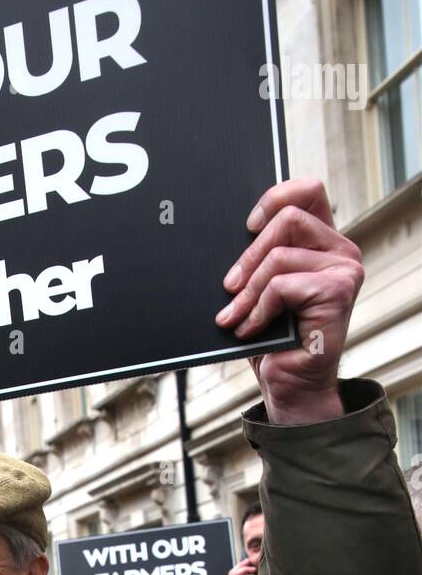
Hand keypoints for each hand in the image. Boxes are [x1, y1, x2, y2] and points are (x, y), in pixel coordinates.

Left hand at [215, 178, 363, 425]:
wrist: (290, 384)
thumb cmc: (274, 338)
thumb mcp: (261, 288)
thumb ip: (260, 256)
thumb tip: (231, 232)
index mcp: (323, 241)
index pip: (308, 190)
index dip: (274, 197)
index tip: (247, 226)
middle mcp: (340, 249)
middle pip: (288, 218)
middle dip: (249, 254)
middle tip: (229, 287)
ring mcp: (344, 269)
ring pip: (279, 255)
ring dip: (248, 290)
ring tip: (233, 316)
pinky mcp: (338, 291)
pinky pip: (282, 284)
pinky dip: (258, 309)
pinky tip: (250, 329)